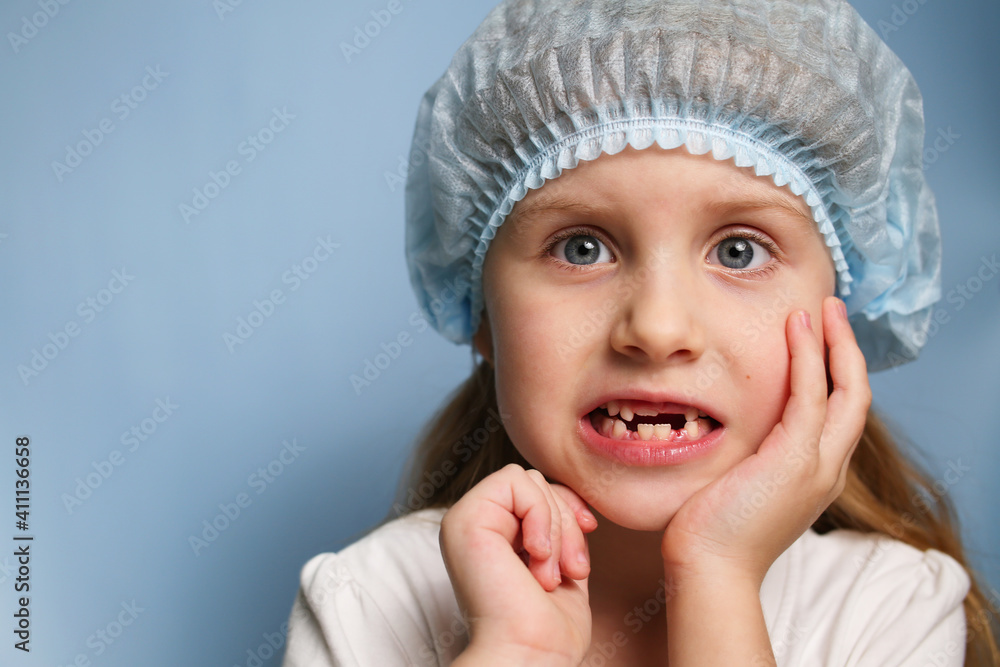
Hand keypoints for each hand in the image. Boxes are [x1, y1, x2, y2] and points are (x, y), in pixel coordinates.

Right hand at [440, 464, 596, 665]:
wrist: (529, 656)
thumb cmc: (547, 629)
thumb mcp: (560, 565)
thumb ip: (558, 531)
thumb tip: (574, 501)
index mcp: (491, 535)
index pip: (534, 491)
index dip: (566, 505)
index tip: (589, 532)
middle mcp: (473, 525)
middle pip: (534, 483)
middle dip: (564, 521)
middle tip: (570, 570)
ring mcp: (465, 519)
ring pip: (527, 480)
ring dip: (554, 526)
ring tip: (551, 573)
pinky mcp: (466, 519)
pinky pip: (516, 481)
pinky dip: (540, 515)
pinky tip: (536, 557)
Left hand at [661, 296, 871, 583]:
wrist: (710, 569)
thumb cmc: (710, 532)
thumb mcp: (738, 485)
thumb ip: (746, 455)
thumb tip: (722, 427)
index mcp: (814, 476)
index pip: (839, 413)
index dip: (835, 371)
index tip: (819, 337)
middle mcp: (826, 469)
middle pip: (856, 396)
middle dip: (846, 349)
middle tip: (831, 310)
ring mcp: (816, 465)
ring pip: (845, 390)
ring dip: (834, 343)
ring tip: (821, 308)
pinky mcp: (796, 459)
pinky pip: (812, 395)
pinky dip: (809, 357)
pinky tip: (798, 329)